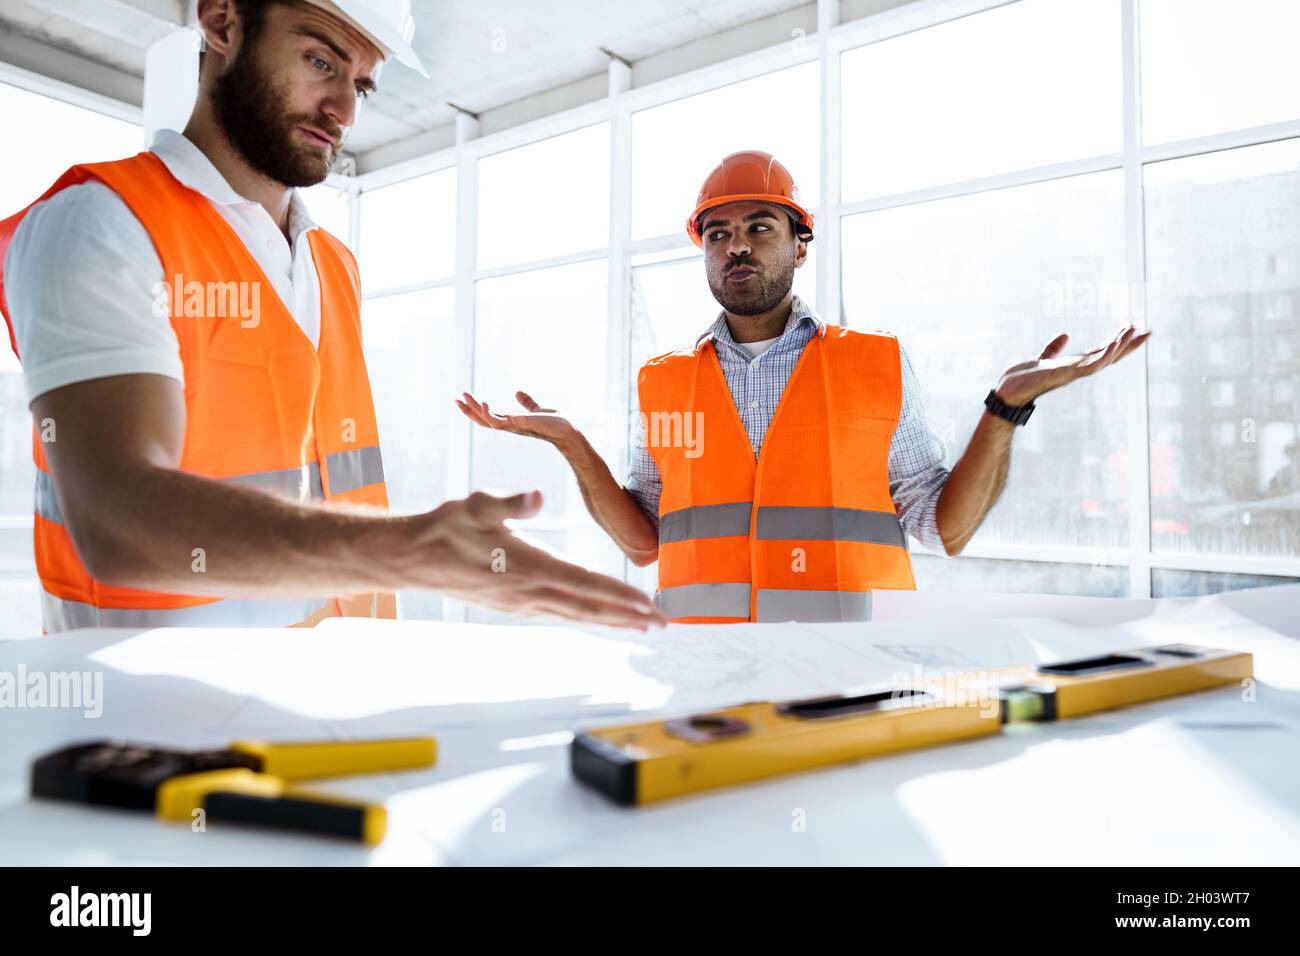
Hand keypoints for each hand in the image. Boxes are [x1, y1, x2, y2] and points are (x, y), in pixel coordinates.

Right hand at [414, 489, 664, 630]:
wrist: (410, 559)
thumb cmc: (444, 527)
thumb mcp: (476, 505)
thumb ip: (509, 504)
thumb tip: (535, 497)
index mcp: (528, 568)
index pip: (586, 584)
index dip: (620, 596)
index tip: (649, 604)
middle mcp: (529, 593)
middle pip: (589, 608)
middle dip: (629, 616)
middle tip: (664, 623)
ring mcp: (521, 604)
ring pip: (576, 615)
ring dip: (611, 621)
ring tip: (642, 626)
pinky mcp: (513, 605)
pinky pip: (559, 616)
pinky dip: (585, 618)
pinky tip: (597, 619)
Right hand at [456, 391, 579, 448]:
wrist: (568, 431)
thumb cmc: (555, 424)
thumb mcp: (537, 410)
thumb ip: (527, 403)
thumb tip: (518, 393)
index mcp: (512, 422)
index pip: (488, 418)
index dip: (475, 410)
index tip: (464, 398)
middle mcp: (511, 426)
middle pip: (483, 421)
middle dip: (469, 411)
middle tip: (457, 398)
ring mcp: (515, 426)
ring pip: (488, 422)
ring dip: (476, 410)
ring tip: (466, 397)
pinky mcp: (522, 423)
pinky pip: (502, 422)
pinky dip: (491, 414)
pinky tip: (484, 403)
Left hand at [994, 324, 1151, 406]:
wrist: (1007, 392)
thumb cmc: (1023, 379)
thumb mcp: (1042, 358)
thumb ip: (1053, 348)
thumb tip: (1065, 334)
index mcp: (1074, 365)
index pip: (1102, 352)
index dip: (1119, 342)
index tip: (1134, 328)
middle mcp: (1077, 370)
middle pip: (1109, 356)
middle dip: (1129, 345)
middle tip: (1148, 331)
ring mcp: (1073, 373)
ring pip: (1104, 359)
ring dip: (1120, 346)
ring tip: (1135, 330)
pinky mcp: (1064, 374)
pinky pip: (1090, 365)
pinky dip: (1103, 355)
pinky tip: (1114, 343)